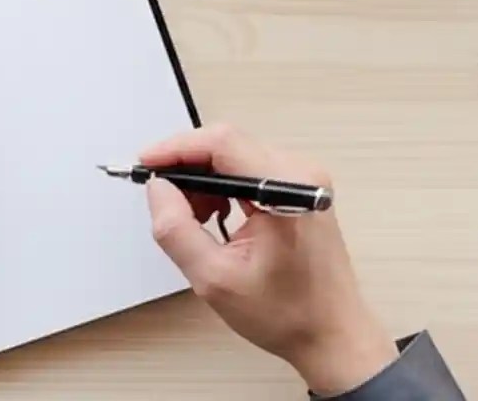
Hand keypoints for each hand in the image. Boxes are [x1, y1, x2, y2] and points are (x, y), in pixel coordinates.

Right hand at [142, 125, 397, 396]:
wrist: (332, 334)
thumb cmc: (284, 313)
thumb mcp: (214, 279)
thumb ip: (176, 229)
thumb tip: (157, 188)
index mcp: (286, 191)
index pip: (222, 143)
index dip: (176, 148)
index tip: (145, 166)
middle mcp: (300, 173)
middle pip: (228, 145)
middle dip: (188, 169)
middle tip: (165, 203)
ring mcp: (304, 178)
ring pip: (236, 156)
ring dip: (205, 181)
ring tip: (194, 220)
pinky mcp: (301, 188)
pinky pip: (250, 170)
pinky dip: (224, 187)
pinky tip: (217, 218)